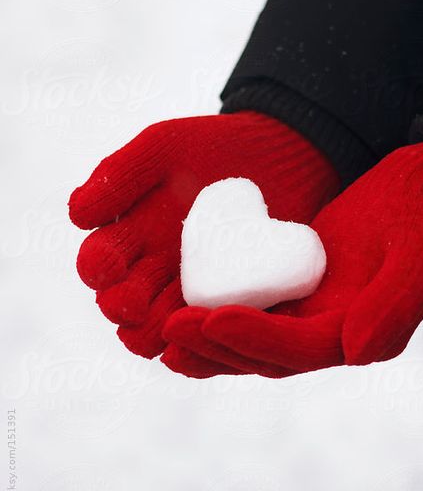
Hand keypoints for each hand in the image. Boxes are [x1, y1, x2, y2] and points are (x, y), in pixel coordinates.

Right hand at [69, 111, 338, 360]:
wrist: (276, 156)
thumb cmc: (212, 148)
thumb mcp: (163, 148)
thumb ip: (120, 174)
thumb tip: (77, 216)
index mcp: (128, 236)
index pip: (99, 263)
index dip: (97, 270)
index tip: (107, 268)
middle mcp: (151, 271)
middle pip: (123, 304)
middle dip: (122, 308)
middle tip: (133, 306)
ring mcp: (190, 291)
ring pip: (159, 329)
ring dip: (154, 334)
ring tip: (167, 327)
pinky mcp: (229, 304)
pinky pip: (208, 332)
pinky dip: (200, 342)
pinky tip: (206, 333)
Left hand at [162, 143, 422, 376]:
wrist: (419, 192)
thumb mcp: (418, 256)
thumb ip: (393, 306)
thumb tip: (353, 352)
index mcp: (360, 335)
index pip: (300, 348)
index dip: (256, 338)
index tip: (213, 318)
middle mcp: (329, 336)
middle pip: (264, 354)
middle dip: (216, 346)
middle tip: (170, 327)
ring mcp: (308, 316)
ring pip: (249, 340)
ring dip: (207, 341)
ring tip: (164, 330)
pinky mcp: (292, 293)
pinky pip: (249, 310)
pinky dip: (216, 314)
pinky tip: (182, 304)